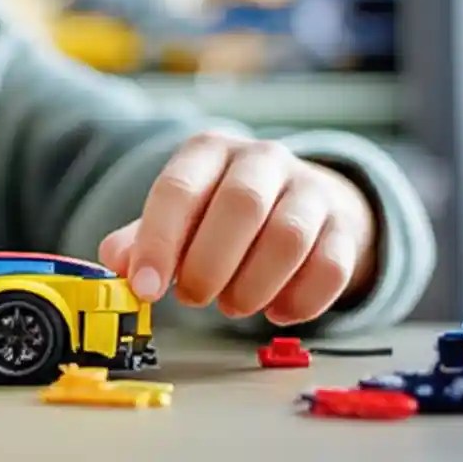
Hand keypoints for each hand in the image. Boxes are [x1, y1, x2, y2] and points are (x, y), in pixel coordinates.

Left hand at [97, 131, 376, 325]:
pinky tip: (277, 311)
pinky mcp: (344, 226)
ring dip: (254, 285)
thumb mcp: (177, 216)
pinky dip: (302, 300)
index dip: (158, 242)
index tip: (145, 289)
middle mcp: (262, 159)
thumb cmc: (221, 214)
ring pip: (289, 236)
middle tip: (193, 297)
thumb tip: (117, 267)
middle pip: (241, 205)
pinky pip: (331, 266)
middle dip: (209, 264)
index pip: (178, 189)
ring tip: (233, 305)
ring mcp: (310, 188)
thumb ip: (142, 241)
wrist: (301, 201)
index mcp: (209, 151)